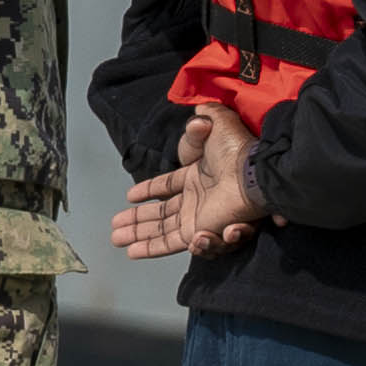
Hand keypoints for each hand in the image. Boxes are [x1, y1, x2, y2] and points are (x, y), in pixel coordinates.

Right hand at [108, 107, 268, 259]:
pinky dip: (151, 248)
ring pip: (160, 231)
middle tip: (116, 228)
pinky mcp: (198, 231)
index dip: (149, 190)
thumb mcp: (217, 124)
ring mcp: (197, 217)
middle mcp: (195, 199)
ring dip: (138, 236)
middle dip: (137, 221)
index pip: (168, 185)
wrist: (250, 173)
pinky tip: (133, 250)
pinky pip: (171, 243)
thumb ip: (204, 119)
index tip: (130, 197)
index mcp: (197, 176)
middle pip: (160, 214)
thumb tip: (198, 115)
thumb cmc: (235, 149)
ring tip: (116, 239)